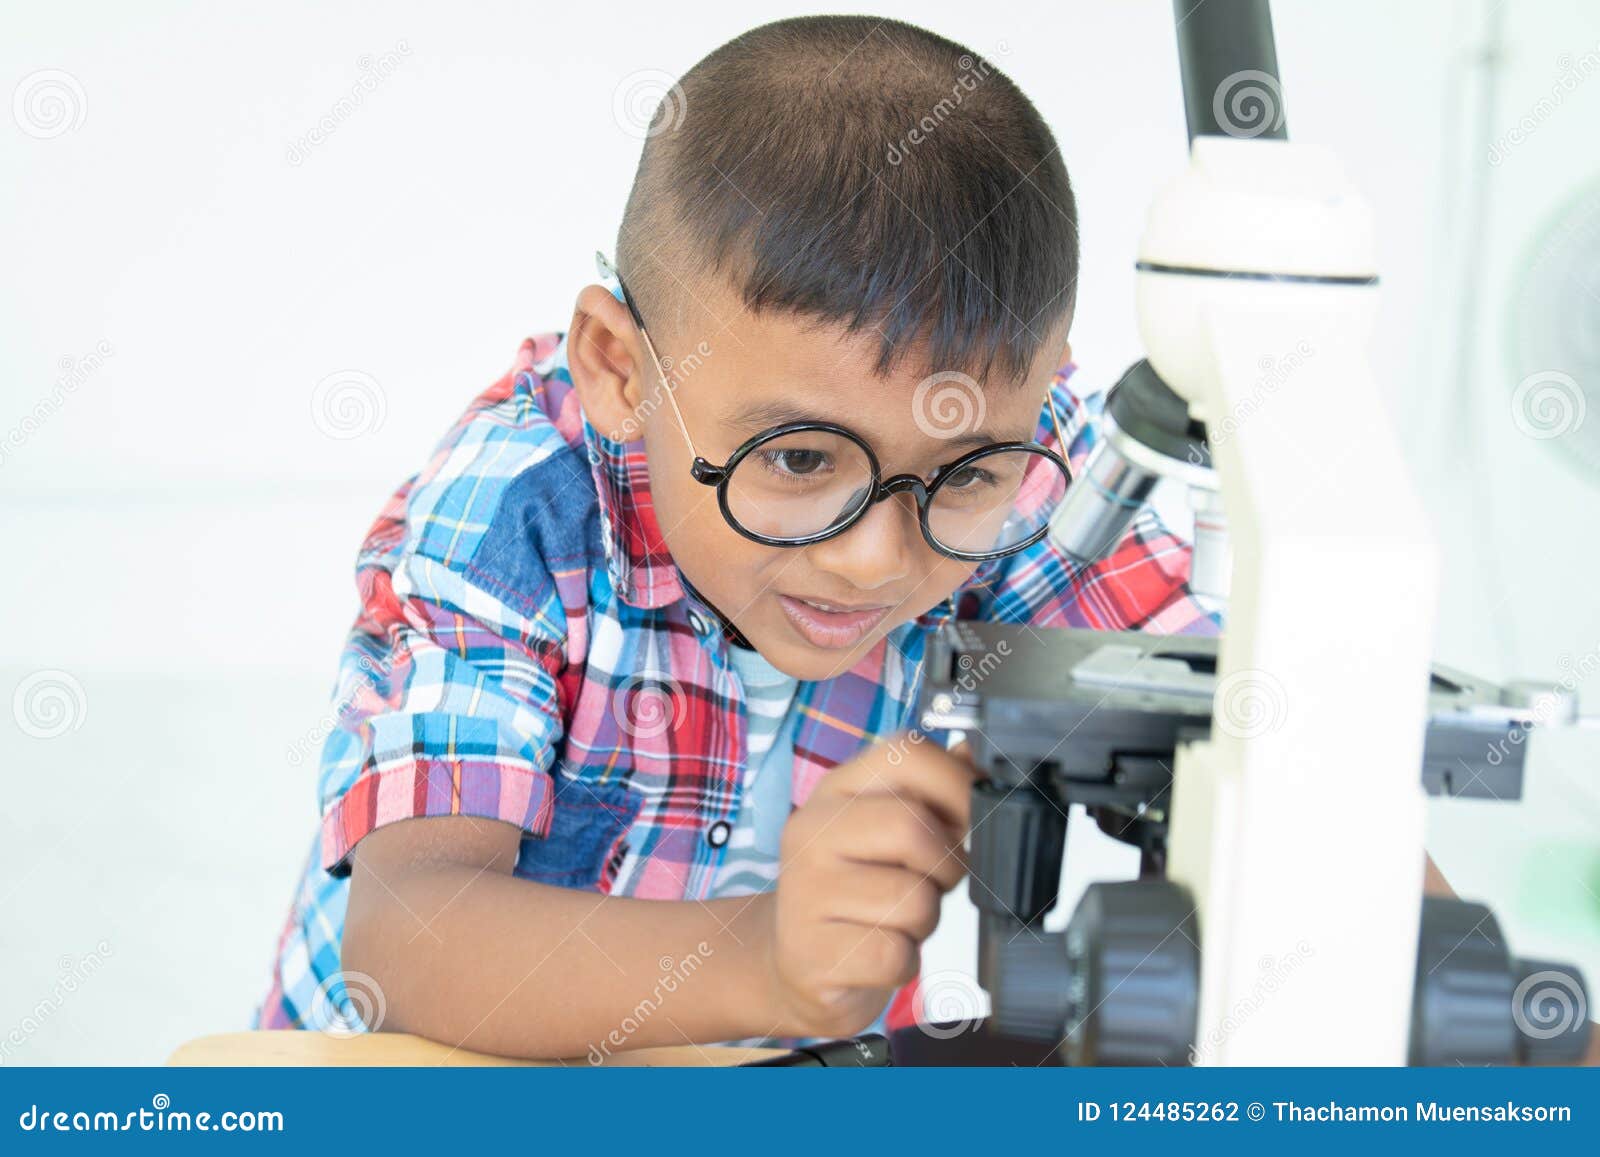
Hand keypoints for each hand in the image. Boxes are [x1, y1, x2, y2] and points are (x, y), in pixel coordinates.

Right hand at [761, 734, 976, 1037]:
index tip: (969, 821)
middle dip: (947, 866)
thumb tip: (971, 754)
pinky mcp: (810, 953)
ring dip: (925, 920)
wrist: (800, 963)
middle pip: (913, 826)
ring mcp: (804, 891)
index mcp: (837, 789)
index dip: (958, 785)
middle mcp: (811, 829)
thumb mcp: (893, 833)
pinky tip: (878, 955)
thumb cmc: (863, 892)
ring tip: (895, 921)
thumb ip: (933, 793)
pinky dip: (904, 963)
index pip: (907, 752)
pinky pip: (895, 955)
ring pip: (914, 899)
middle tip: (932, 883)